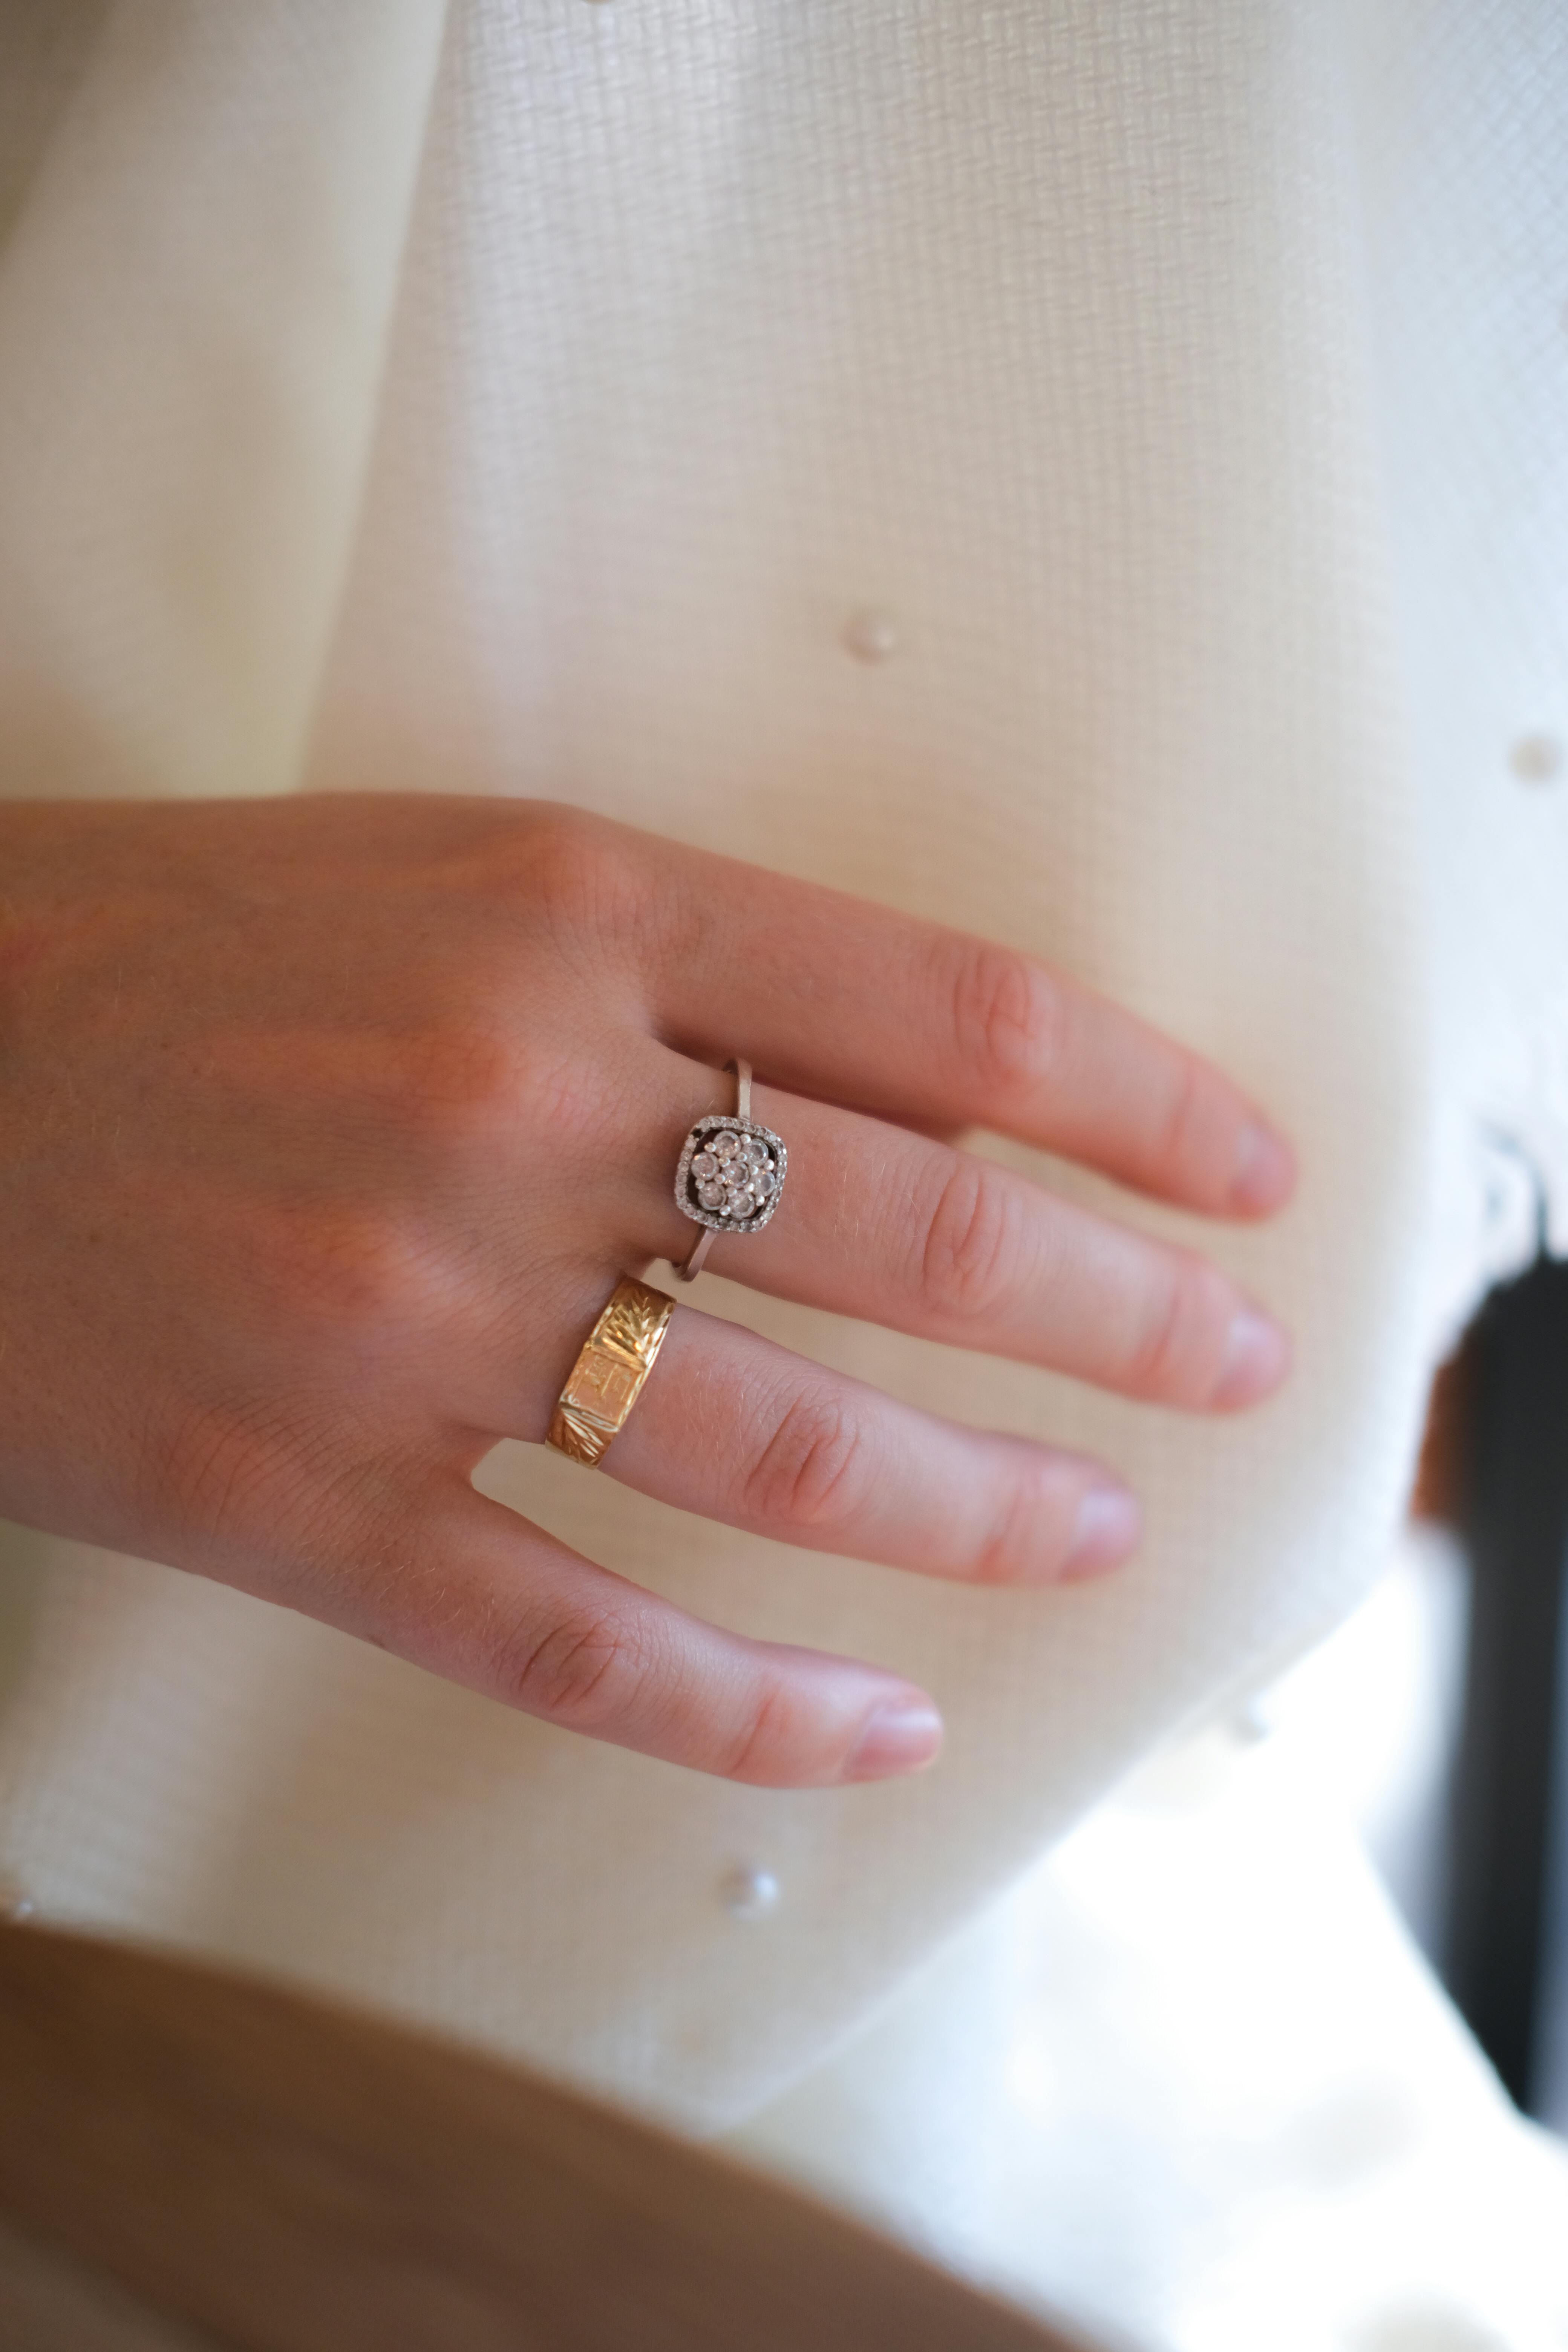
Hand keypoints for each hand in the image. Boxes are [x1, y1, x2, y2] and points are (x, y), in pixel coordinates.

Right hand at [0, 796, 1293, 1784]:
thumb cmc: (174, 949)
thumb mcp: (445, 881)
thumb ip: (678, 977)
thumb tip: (928, 1100)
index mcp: (560, 911)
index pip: (947, 1015)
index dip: (1137, 1101)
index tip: (1242, 1172)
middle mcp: (510, 1104)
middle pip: (917, 1239)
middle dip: (1124, 1317)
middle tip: (1238, 1366)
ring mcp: (408, 1319)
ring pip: (788, 1456)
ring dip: (987, 1512)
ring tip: (1099, 1536)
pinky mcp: (305, 1498)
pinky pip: (584, 1636)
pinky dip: (759, 1707)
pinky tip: (880, 1729)